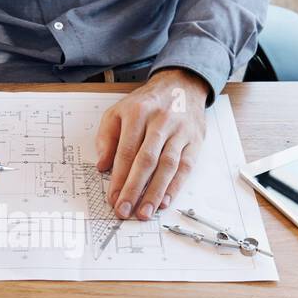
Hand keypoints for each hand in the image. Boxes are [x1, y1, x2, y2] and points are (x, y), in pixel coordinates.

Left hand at [94, 68, 208, 219]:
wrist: (181, 85)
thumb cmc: (146, 104)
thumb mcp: (118, 112)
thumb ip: (106, 138)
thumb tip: (102, 166)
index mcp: (137, 113)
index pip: (126, 151)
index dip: (118, 177)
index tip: (112, 197)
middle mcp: (160, 121)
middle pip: (146, 160)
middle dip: (134, 188)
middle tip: (125, 210)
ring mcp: (180, 131)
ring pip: (167, 165)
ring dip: (155, 192)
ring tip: (145, 212)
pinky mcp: (194, 140)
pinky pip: (185, 166)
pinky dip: (175, 186)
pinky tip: (164, 201)